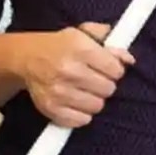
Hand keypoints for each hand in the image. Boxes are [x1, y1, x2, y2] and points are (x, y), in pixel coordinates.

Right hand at [19, 23, 135, 127]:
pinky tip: (77, 102)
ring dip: (95, 99)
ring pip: (97, 106)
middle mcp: (70, 71)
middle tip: (96, 79)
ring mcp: (59, 91)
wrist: (27, 57)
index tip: (108, 69)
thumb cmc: (60, 46)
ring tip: (86, 90)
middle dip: (105, 84)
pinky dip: (81, 114)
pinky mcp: (50, 108)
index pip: (116, 70)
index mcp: (81, 50)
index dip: (115, 70)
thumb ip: (110, 42)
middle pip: (108, 89)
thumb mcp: (84, 34)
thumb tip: (129, 59)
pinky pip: (80, 120)